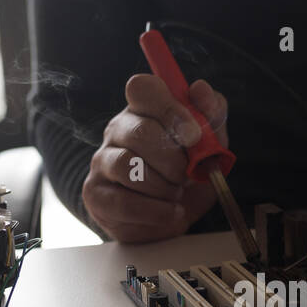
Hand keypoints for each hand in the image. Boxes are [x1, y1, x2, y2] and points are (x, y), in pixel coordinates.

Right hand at [83, 75, 227, 241]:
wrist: (170, 218)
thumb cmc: (187, 175)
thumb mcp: (210, 146)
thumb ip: (211, 117)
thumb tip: (200, 89)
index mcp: (144, 110)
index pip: (142, 88)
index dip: (170, 109)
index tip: (194, 136)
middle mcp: (118, 129)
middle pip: (139, 132)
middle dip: (173, 160)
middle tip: (187, 175)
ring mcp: (102, 160)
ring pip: (128, 166)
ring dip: (163, 186)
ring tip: (176, 194)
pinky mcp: (95, 194)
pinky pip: (124, 202)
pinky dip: (156, 211)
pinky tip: (172, 212)